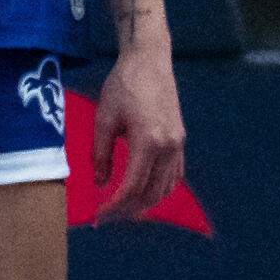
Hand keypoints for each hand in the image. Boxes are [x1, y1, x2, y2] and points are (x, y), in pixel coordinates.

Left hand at [91, 43, 189, 224]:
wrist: (149, 61)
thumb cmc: (123, 86)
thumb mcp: (103, 120)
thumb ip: (100, 155)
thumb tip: (100, 184)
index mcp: (148, 142)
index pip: (132, 186)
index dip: (115, 205)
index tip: (100, 215)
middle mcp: (169, 147)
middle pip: (151, 192)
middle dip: (130, 210)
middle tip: (109, 218)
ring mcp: (178, 144)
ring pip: (166, 186)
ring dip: (146, 202)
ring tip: (125, 210)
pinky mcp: (180, 139)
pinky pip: (175, 173)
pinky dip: (161, 188)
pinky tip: (145, 192)